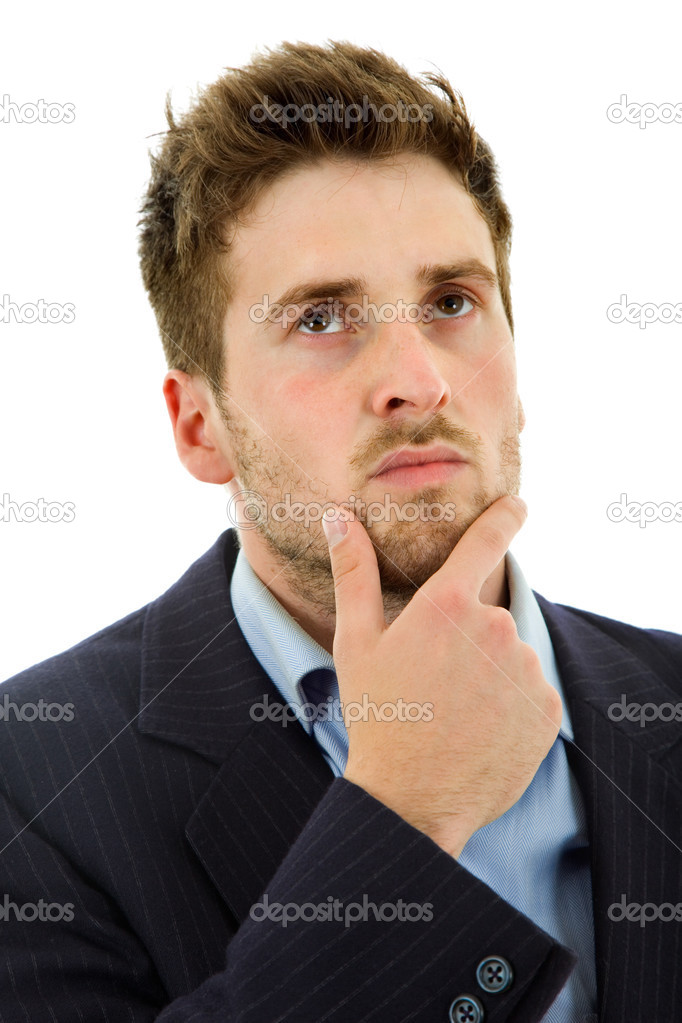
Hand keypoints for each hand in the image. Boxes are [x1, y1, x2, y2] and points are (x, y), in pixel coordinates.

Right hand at [324, 495, 561, 857]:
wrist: (412, 800)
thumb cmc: (377, 716)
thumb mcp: (356, 643)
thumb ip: (354, 574)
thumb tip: (339, 519)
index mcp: (448, 604)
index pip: (487, 541)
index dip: (505, 516)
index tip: (517, 503)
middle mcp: (495, 628)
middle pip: (487, 614)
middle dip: (465, 636)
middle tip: (432, 679)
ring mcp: (526, 670)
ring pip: (509, 655)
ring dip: (488, 672)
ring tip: (452, 710)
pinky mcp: (546, 709)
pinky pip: (529, 690)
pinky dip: (508, 703)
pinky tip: (478, 729)